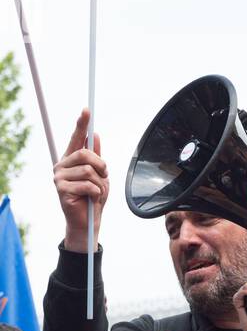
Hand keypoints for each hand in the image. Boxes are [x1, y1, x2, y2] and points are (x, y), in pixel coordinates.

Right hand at [55, 109, 108, 252]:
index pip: (76, 138)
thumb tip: (95, 135)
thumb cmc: (94, 197)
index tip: (86, 110)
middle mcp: (62, 165)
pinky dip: (96, 192)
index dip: (81, 124)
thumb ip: (96, 157)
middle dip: (101, 165)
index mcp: (71, 159)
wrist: (88, 220)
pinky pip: (87, 185)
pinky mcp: (61, 190)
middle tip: (104, 176)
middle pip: (85, 154)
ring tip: (96, 191)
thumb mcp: (100, 174)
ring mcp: (59, 177)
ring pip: (88, 170)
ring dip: (100, 183)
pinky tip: (92, 198)